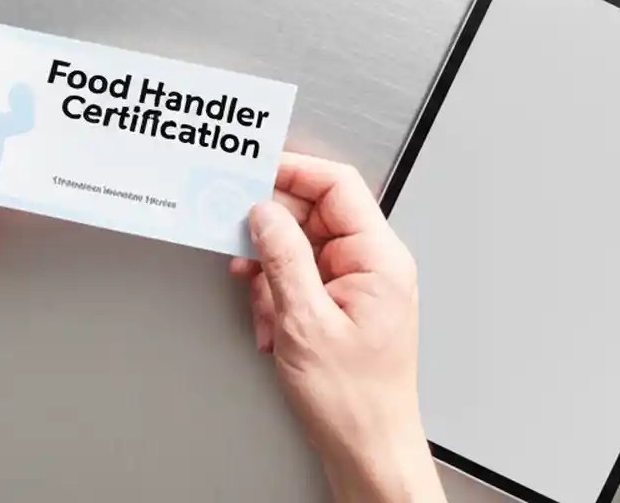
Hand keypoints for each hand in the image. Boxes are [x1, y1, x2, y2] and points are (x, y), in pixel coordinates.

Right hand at [230, 153, 444, 502]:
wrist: (367, 448)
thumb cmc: (355, 400)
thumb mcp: (305, 322)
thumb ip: (282, 258)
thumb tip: (263, 212)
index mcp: (379, 258)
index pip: (337, 185)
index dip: (292, 171)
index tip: (253, 172)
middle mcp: (373, 264)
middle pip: (312, 214)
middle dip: (270, 235)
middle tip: (239, 247)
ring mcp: (356, 283)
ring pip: (298, 248)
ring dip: (269, 275)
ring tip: (264, 308)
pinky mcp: (339, 302)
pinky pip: (298, 278)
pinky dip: (275, 297)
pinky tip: (272, 325)